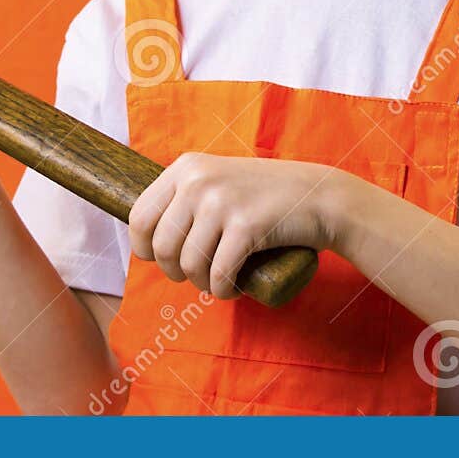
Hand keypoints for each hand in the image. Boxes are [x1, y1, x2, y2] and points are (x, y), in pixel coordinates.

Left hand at [127, 153, 352, 299]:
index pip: (138, 217)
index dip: (145, 249)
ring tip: (220, 279)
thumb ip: (185, 197)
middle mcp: (198, 180)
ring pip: (189, 265)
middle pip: (161, 247)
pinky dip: (224, 291)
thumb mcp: (219, 181)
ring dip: (203, 284)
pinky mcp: (246, 225)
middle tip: (199, 274)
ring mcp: (221, 201)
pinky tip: (233, 288)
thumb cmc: (267, 197)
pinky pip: (218, 275)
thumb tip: (145, 236)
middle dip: (176, 272)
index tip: (166, 259)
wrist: (320, 196)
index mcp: (186, 167)